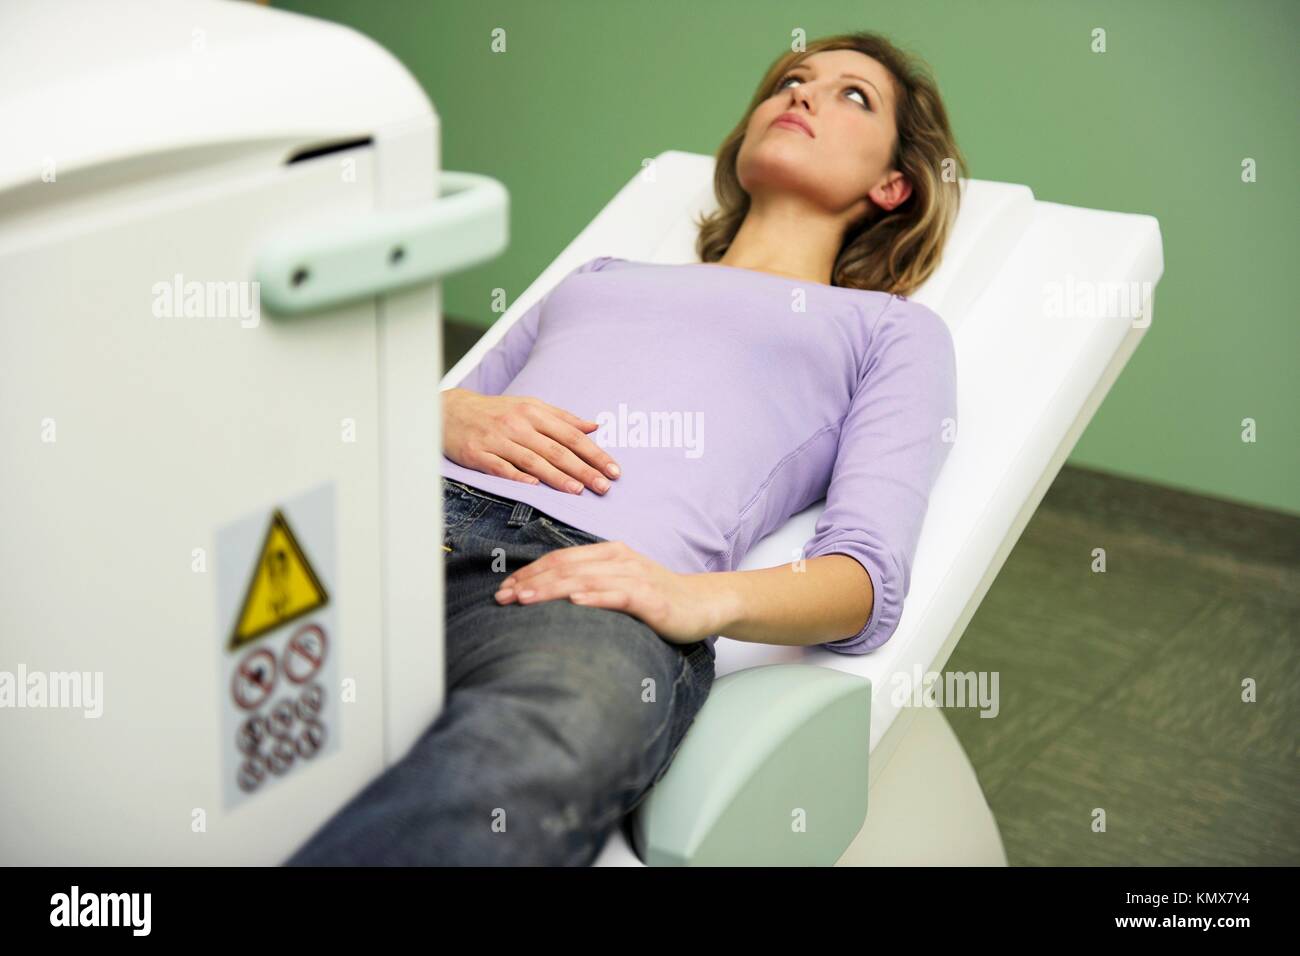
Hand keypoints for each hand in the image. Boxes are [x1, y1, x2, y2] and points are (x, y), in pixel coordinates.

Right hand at [442, 387, 621, 494]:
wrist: (451, 411)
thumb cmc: (497, 411)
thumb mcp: (530, 406)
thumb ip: (562, 417)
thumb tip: (594, 426)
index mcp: (535, 412)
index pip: (572, 436)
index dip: (595, 453)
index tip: (614, 470)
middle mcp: (518, 425)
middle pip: (557, 450)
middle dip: (583, 470)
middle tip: (604, 487)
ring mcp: (498, 440)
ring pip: (533, 461)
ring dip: (557, 477)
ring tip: (578, 491)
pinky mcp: (478, 454)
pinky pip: (501, 468)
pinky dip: (517, 477)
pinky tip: (534, 487)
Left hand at [492, 540, 726, 644]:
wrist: (704, 603)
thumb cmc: (657, 598)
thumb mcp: (620, 584)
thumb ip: (590, 583)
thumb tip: (550, 597)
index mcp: (609, 553)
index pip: (561, 559)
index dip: (530, 572)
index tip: (504, 589)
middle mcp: (619, 559)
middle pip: (566, 567)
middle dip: (531, 581)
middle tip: (502, 598)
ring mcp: (636, 577)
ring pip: (586, 579)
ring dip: (552, 588)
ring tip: (525, 599)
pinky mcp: (651, 598)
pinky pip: (619, 595)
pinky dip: (595, 597)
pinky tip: (575, 602)